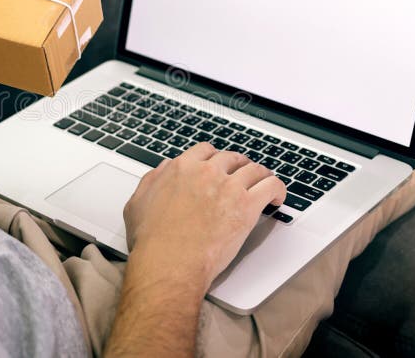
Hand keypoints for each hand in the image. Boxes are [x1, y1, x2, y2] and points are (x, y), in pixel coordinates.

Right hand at [105, 144, 285, 356]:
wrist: (169, 263)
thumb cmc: (152, 241)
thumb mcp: (137, 203)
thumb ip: (152, 180)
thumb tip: (164, 170)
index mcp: (181, 168)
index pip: (205, 151)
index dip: (215, 158)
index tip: (219, 166)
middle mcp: (206, 172)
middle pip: (232, 158)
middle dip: (238, 166)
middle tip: (243, 177)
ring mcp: (228, 187)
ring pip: (254, 169)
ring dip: (260, 175)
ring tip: (264, 184)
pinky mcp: (246, 205)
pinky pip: (271, 186)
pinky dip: (277, 189)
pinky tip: (276, 197)